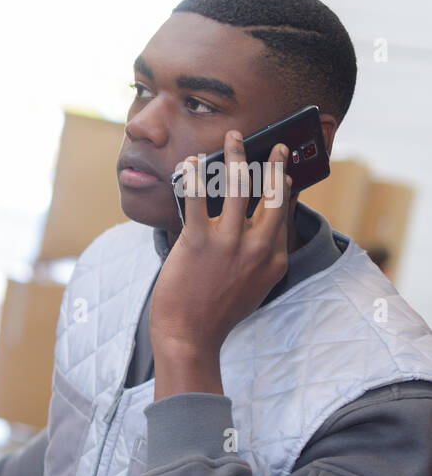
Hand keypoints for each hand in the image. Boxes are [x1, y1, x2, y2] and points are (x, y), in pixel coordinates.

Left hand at [150, 130, 292, 397]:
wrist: (189, 337)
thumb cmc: (215, 313)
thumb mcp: (253, 287)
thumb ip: (262, 258)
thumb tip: (260, 228)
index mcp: (274, 259)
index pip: (284, 213)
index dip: (286, 188)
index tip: (287, 170)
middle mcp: (258, 247)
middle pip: (272, 194)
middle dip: (274, 164)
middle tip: (276, 144)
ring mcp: (229, 243)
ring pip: (237, 186)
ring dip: (235, 156)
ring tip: (233, 138)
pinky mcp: (198, 241)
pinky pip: (196, 197)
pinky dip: (193, 175)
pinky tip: (190, 162)